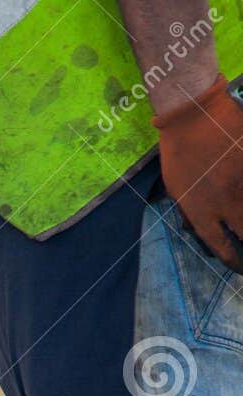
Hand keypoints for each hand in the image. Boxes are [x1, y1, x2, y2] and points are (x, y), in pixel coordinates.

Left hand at [156, 75, 242, 271]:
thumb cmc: (178, 151)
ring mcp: (242, 183)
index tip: (238, 265)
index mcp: (203, 214)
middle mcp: (227, 203)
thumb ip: (193, 211)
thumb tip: (203, 227)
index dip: (232, 260)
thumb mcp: (176, 189)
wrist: (193, 113)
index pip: (221, 246)